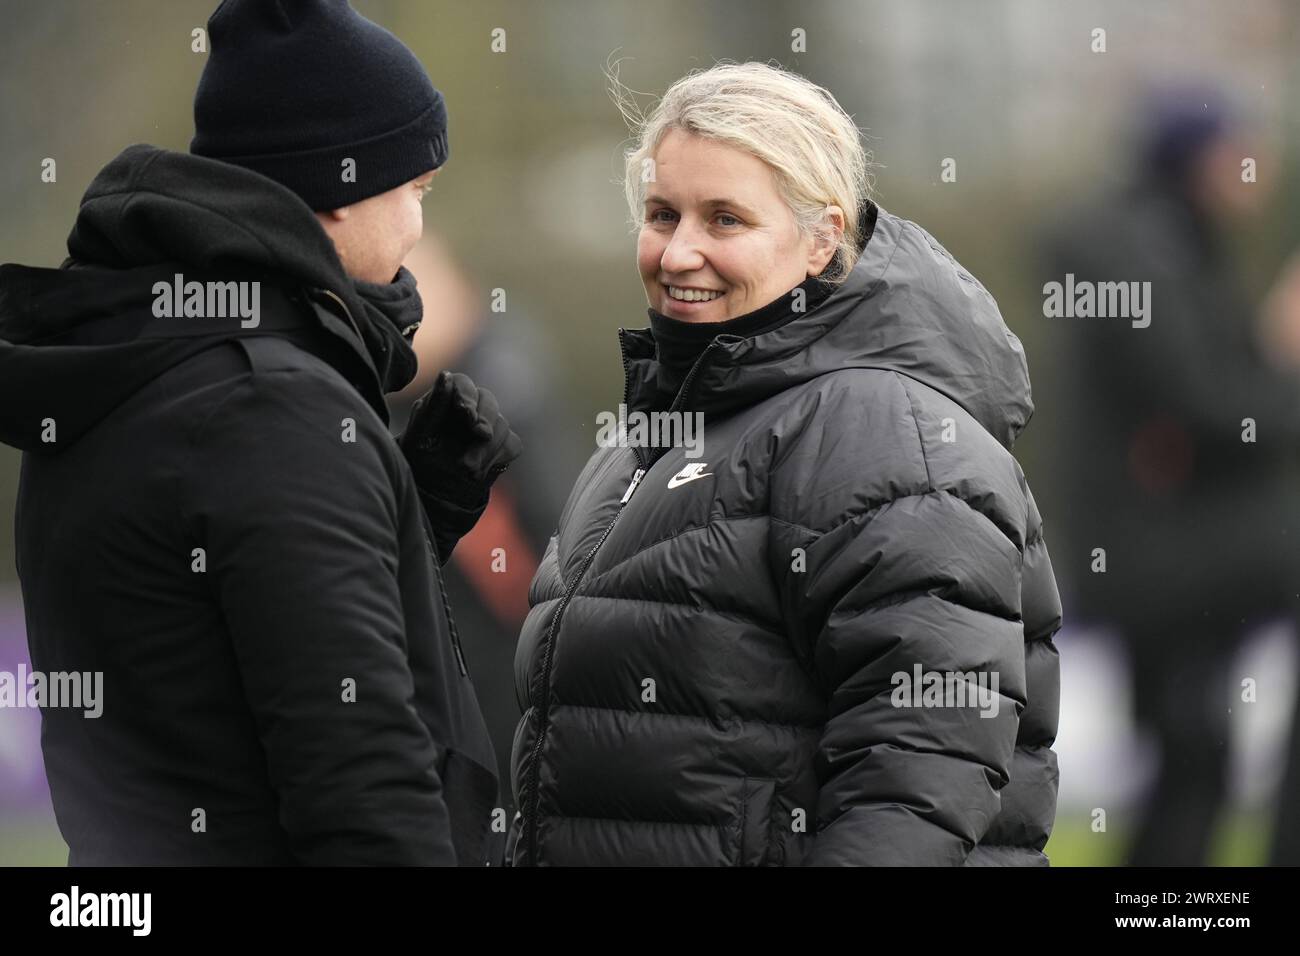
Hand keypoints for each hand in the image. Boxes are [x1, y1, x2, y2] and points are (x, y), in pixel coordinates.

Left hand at [399, 371, 521, 558]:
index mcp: (446, 398)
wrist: (433, 492)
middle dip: (485, 418)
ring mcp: (489, 426)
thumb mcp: (420, 435)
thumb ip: (434, 406)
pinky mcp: (503, 446)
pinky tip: (479, 472)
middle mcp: (470, 408)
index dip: (468, 397)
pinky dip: (498, 458)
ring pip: (502, 424)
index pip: (463, 384)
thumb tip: (445, 374)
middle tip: (479, 435)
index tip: (467, 415)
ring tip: (467, 469)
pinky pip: (512, 444)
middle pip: (488, 400)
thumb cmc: (420, 459)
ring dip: (487, 447)